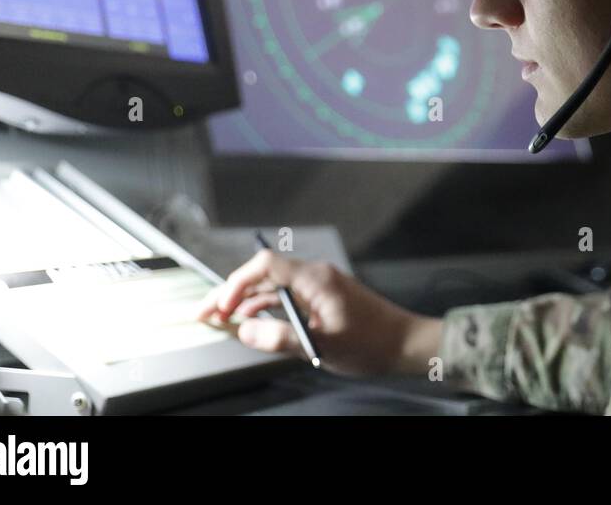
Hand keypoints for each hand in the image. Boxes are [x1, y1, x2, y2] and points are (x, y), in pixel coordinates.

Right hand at [195, 250, 441, 377]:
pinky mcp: (323, 297)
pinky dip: (266, 306)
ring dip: (246, 300)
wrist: (405, 343)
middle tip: (205, 313)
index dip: (236, 283)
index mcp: (315, 278)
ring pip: (273, 285)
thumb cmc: (370, 343)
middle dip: (232, 292)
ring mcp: (319, 285)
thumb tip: (244, 332)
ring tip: (220, 319)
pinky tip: (250, 320)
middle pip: (264, 274)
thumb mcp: (320, 344)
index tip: (221, 307)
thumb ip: (279, 338)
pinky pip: (287, 296)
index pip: (266, 265)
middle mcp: (315, 275)